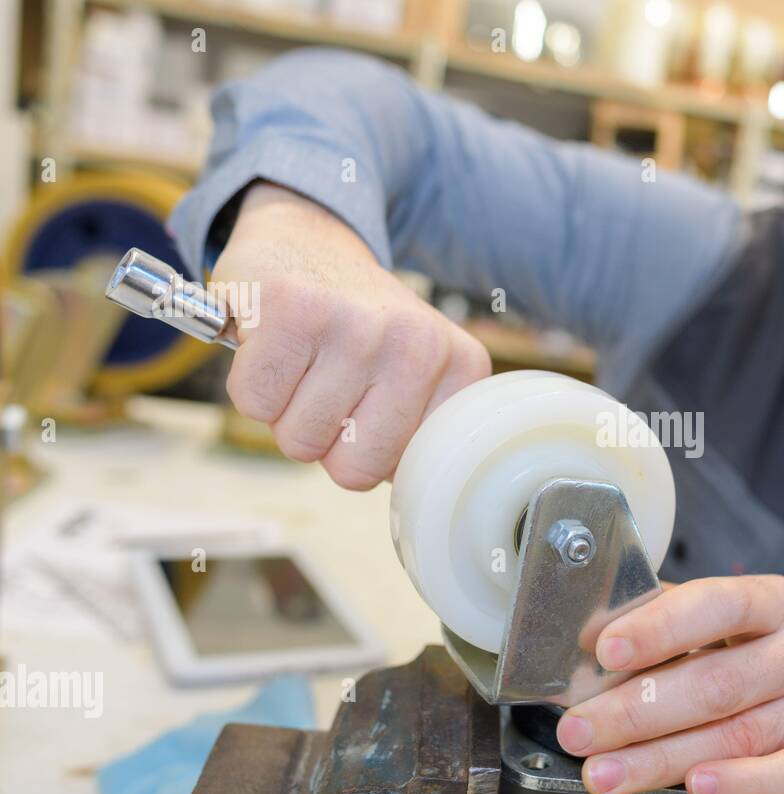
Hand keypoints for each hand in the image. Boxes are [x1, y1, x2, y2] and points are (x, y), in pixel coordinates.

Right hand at [212, 182, 491, 489]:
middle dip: (326, 442)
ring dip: (286, 412)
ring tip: (303, 363)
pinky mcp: (294, 309)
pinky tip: (273, 345)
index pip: (403, 473)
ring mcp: (359, 324)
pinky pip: (254, 403)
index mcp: (459, 369)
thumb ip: (417, 436)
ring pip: (299, 440)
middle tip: (327, 387)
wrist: (308, 238)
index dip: (367, 451)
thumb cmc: (356, 324)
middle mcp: (419, 344)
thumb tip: (408, 491)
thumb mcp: (413, 377)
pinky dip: (251, 385)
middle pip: (353, 469)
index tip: (367, 406)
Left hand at [555, 575, 783, 793]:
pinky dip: (739, 785)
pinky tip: (693, 789)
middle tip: (578, 730)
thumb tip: (589, 635)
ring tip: (604, 774)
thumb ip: (672, 621)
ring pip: (737, 735)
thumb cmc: (775, 647)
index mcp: (774, 602)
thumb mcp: (737, 619)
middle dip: (637, 710)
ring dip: (661, 759)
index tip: (606, 649)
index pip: (717, 606)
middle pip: (717, 683)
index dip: (661, 628)